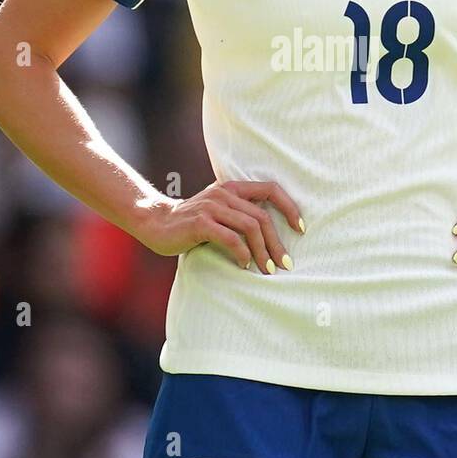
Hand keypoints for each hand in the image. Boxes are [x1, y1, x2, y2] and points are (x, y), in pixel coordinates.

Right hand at [134, 180, 303, 273]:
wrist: (156, 223)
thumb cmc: (192, 222)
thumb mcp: (219, 210)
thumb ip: (240, 213)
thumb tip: (272, 234)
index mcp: (232, 187)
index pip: (271, 189)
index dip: (290, 208)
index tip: (300, 229)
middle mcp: (224, 193)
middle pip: (262, 217)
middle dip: (277, 243)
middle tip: (284, 264)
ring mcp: (212, 207)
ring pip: (250, 227)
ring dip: (263, 252)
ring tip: (268, 269)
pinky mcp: (201, 223)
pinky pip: (231, 238)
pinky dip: (242, 253)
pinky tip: (244, 265)